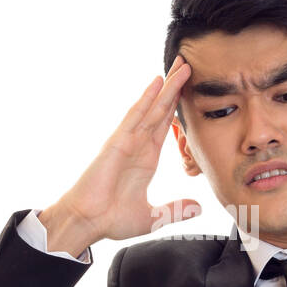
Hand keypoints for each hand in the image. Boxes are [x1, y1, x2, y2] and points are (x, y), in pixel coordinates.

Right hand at [42, 55, 201, 251]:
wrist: (88, 223)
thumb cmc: (111, 219)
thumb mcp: (153, 217)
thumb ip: (176, 210)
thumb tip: (199, 207)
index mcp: (147, 158)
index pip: (167, 125)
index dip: (179, 106)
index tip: (191, 88)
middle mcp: (138, 145)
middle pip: (161, 110)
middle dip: (175, 87)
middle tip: (189, 63)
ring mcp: (128, 141)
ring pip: (152, 108)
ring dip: (167, 87)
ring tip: (181, 65)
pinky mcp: (117, 143)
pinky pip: (135, 117)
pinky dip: (146, 99)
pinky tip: (157, 82)